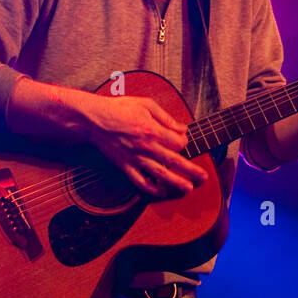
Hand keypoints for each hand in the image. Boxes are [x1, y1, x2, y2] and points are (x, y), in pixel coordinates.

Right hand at [79, 94, 208, 198]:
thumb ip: (166, 117)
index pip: (178, 142)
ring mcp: (135, 158)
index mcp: (152, 130)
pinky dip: (151, 189)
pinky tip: (161, 192)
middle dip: (192, 170)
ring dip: (177, 183)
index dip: (184, 142)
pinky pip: (139, 182)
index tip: (183, 140)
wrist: (93, 119)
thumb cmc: (119, 108)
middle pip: (175, 161)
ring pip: (160, 174)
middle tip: (204, 177)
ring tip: (188, 188)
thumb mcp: (146, 104)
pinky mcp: (125, 166)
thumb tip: (183, 128)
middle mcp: (146, 147)